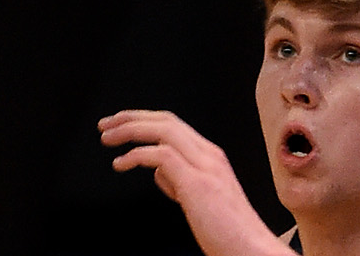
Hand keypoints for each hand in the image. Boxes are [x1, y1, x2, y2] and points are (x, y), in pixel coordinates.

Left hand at [100, 111, 285, 255]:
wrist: (253, 252)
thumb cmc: (229, 234)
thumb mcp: (201, 198)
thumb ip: (181, 180)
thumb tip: (159, 173)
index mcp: (211, 157)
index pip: (173, 123)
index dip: (143, 119)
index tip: (120, 124)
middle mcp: (209, 155)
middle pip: (165, 119)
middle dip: (131, 117)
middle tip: (106, 125)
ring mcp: (205, 167)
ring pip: (161, 129)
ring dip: (129, 129)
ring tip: (107, 139)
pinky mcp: (198, 183)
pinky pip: (160, 155)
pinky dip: (135, 155)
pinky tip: (121, 164)